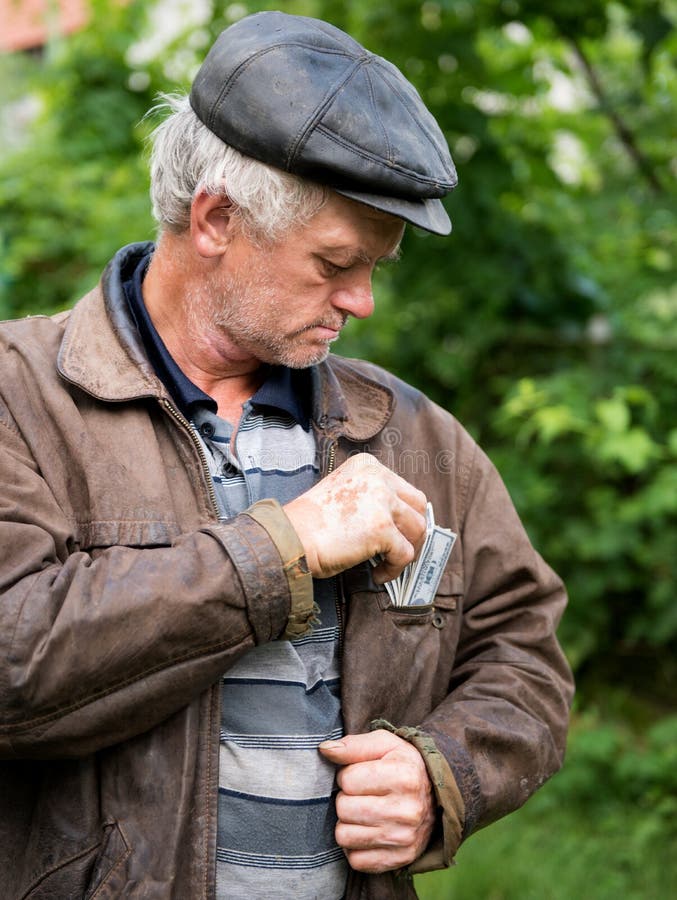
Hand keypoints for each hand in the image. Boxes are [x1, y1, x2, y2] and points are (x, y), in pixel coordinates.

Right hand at [284, 453, 426, 580]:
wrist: (289, 539)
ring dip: (407, 551)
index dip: (405, 516)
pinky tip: (378, 574)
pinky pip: (404, 554)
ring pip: (418, 529)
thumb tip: (400, 523)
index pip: (404, 489)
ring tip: (387, 564)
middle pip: (418, 505)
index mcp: (368, 466)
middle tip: (402, 550)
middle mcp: (378, 478)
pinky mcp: (382, 528)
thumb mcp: (344, 494)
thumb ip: (372, 499)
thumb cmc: (309, 524)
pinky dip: (394, 569)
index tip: (399, 534)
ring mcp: (381, 502)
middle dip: (414, 531)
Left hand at [318, 729, 435, 873]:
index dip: (347, 775)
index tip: (360, 775)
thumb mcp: (385, 745)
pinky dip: (356, 847)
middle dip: (346, 799)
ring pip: (344, 836)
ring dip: (348, 823)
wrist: (436, 796)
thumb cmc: (403, 765)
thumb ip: (354, 745)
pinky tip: (368, 831)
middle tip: (361, 795)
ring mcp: (404, 838)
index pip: (347, 779)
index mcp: (403, 777)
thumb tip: (325, 750)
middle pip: (344, 808)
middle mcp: (407, 810)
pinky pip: (355, 861)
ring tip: (363, 812)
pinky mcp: (400, 859)